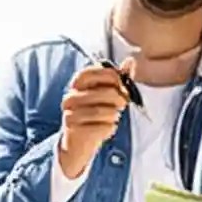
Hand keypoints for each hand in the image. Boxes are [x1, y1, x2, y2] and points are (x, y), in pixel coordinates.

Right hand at [58, 58, 134, 177]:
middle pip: (107, 92)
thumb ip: (119, 78)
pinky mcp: (73, 128)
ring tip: (113, 117)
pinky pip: (102, 126)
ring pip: (104, 111)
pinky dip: (110, 128)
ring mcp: (70, 112)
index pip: (99, 71)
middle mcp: (71, 95)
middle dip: (120, 99)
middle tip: (121, 105)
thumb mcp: (107, 93)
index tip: (122, 87)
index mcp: (78, 82)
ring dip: (114, 115)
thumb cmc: (95, 113)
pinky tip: (108, 127)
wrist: (79, 141)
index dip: (115, 79)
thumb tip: (131, 60)